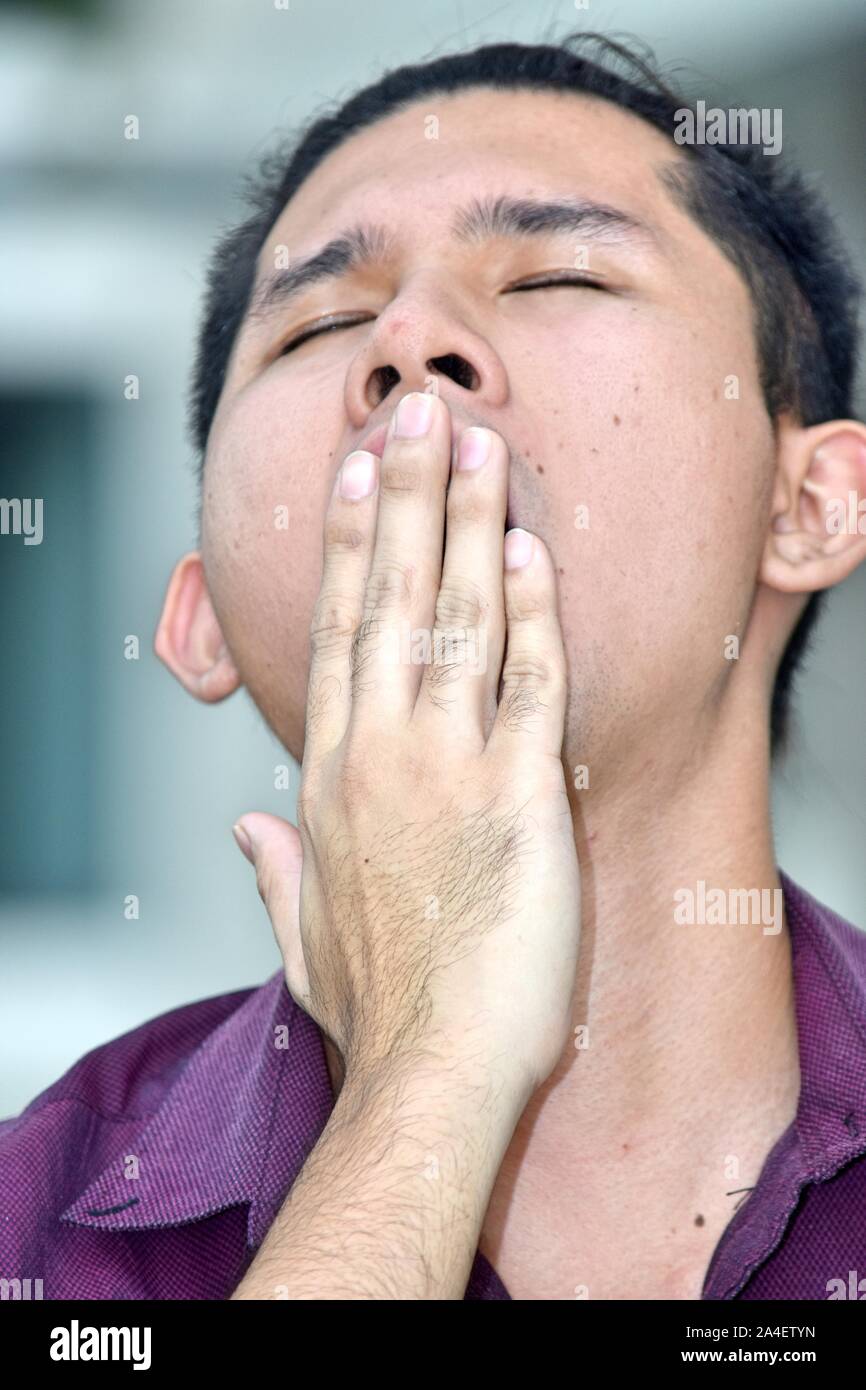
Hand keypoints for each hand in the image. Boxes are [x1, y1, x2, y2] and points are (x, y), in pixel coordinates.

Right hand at [233, 391, 580, 1101]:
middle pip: (389, 600)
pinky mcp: (518, 794)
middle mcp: (379, 754)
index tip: (359, 475)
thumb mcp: (301, 934)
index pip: (338, 634)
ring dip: (466, 524)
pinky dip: (532, 613)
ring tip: (474, 442)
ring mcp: (446, 766)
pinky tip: (531, 549)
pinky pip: (529, 683)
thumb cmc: (380, 1010)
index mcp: (330, 780)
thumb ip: (272, 866)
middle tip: (415, 411)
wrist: (432, 1073)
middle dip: (403, 497)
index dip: (353, 546)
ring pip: (455, 620)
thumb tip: (240, 822)